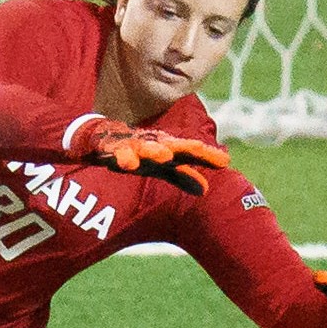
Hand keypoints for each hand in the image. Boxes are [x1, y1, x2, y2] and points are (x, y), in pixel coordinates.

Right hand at [69, 118, 228, 194]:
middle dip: (184, 147)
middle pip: (171, 145)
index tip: (224, 162)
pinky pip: (117, 152)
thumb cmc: (138, 153)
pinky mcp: (111, 147)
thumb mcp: (161, 168)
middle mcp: (151, 144)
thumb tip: (206, 190)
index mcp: (166, 148)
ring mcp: (131, 144)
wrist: (102, 137)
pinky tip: (127, 164)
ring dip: (154, 150)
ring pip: (144, 147)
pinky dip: (123, 157)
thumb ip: (182, 176)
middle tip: (198, 148)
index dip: (206, 155)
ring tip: (164, 155)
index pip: (190, 151)